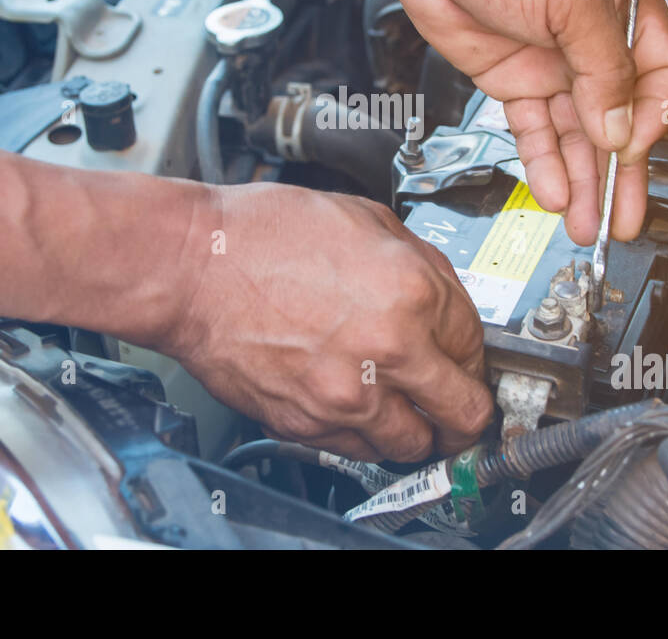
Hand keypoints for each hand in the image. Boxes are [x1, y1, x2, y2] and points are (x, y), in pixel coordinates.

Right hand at [158, 182, 492, 461]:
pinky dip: (367, 435)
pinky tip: (359, 408)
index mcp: (412, 293)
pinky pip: (359, 449)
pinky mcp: (307, 423)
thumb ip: (418, 264)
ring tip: (409, 410)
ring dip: (418, 430)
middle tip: (462, 406)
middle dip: (468, 412)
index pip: (475, 345)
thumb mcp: (364, 219)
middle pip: (464, 412)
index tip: (466, 358)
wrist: (192, 267)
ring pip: (414, 444)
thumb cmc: (262, 235)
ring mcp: (347, 395)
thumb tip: (443, 299)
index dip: (473, 351)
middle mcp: (388, 351)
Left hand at [389, 0, 667, 243]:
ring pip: (579, 136)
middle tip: (624, 218)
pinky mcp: (516, 83)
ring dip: (585, 181)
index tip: (631, 146)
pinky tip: (555, 192)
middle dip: (623, 173)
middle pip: (622, 120)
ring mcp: (555, 67)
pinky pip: (538, 133)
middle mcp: (595, 44)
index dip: (653, 117)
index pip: (663, 77)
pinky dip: (546, 165)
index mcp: (627, 11)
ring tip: (589, 222)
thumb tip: (618, 127)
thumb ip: (603, 66)